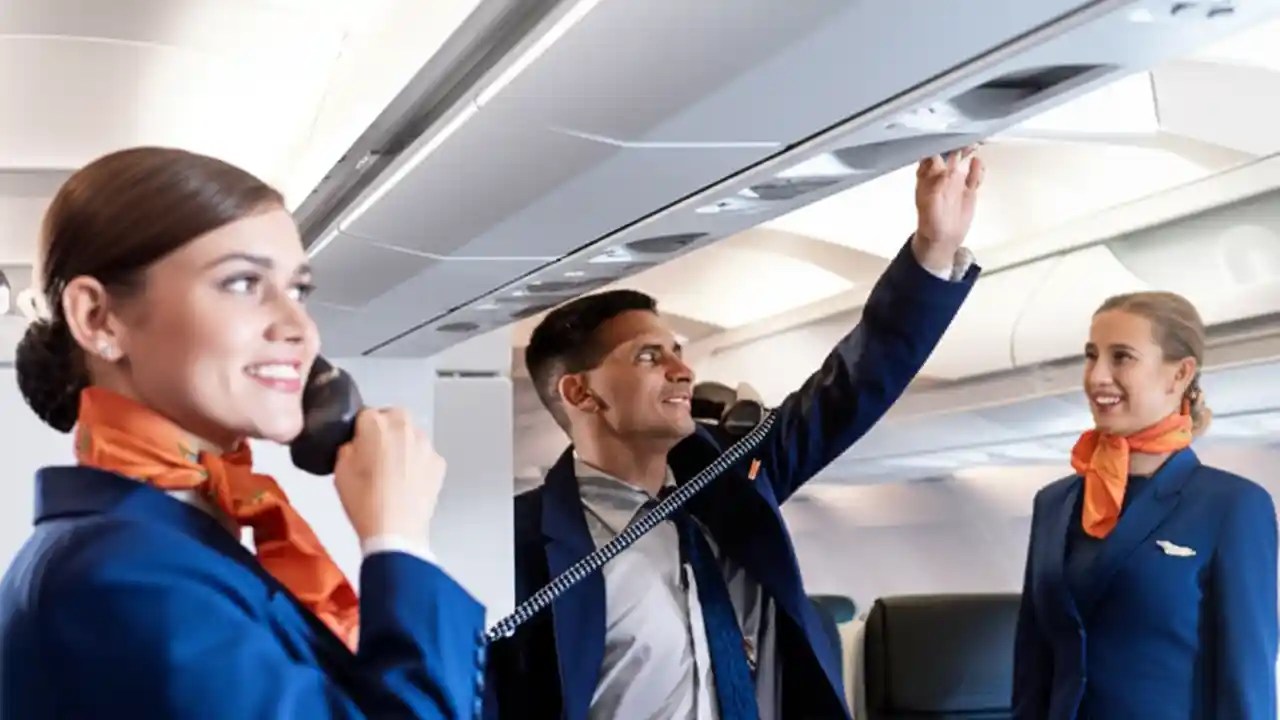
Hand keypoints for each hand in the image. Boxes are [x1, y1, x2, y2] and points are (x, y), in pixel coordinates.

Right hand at [333, 408, 444, 543]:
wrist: (396, 531)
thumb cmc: (363, 501)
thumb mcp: (340, 471)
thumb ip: (348, 447)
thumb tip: (356, 445)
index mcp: (376, 423)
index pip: (364, 414)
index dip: (359, 431)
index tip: (358, 447)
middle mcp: (404, 426)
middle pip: (392, 418)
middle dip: (384, 431)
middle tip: (375, 456)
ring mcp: (426, 444)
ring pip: (411, 435)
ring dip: (403, 445)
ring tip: (392, 472)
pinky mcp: (439, 462)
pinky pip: (425, 455)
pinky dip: (418, 463)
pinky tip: (408, 483)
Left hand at [912, 145, 984, 273]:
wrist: (942, 238)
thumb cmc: (930, 219)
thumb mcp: (931, 199)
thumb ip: (940, 182)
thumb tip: (949, 168)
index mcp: (928, 173)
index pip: (933, 149)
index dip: (940, 139)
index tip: (949, 130)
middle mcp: (941, 173)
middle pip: (950, 150)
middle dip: (958, 140)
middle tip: (967, 133)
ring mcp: (955, 180)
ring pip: (964, 158)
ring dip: (969, 149)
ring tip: (976, 143)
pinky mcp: (968, 189)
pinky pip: (975, 174)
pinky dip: (978, 169)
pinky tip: (978, 165)